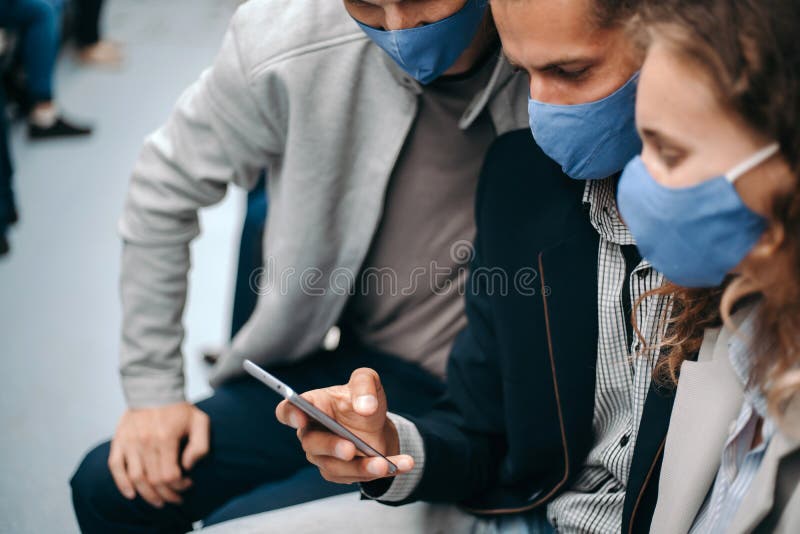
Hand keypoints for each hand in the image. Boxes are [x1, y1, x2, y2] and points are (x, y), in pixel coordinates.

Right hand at [108, 402, 209, 507]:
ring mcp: (130, 442)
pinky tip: (132, 494)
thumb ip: (200, 446)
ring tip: (158, 501)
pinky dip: (121, 484)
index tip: (187, 484)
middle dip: (166, 495)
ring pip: (136, 478)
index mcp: (166, 438)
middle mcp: (145, 442)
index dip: (179, 486)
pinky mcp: (119, 441)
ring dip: (147, 495)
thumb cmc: (179, 408)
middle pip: (153, 480)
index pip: (169, 475)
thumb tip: (188, 466)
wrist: (154, 388)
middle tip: (175, 498)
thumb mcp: (200, 422)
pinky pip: (115, 467)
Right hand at [275, 368, 413, 483]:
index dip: (291, 415)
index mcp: (313, 405)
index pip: (288, 410)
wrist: (378, 424)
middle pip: (312, 443)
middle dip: (331, 447)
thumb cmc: (364, 400)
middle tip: (350, 448)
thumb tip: (364, 407)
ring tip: (383, 463)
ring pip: (334, 466)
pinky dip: (382, 471)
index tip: (301, 418)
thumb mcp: (368, 381)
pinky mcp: (339, 473)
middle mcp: (312, 432)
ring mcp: (324, 456)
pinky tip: (403, 464)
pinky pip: (357, 477)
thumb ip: (364, 384)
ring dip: (360, 467)